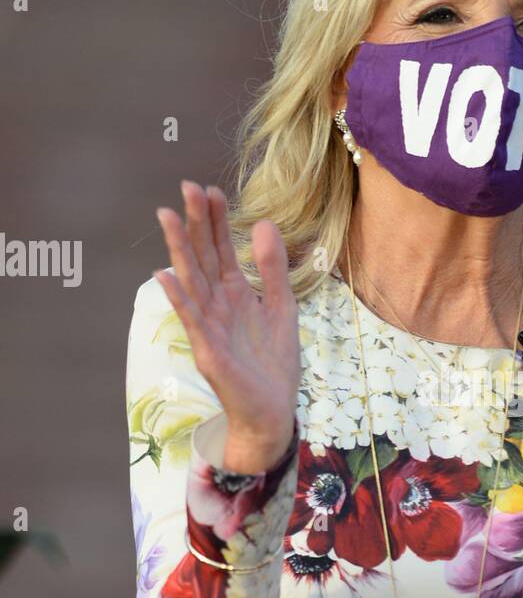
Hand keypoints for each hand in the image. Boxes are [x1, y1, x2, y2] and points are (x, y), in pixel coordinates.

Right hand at [154, 181, 300, 472]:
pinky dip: (178, 297)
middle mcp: (217, 304)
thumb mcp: (282, 307)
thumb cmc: (273, 364)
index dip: (216, 221)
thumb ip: (273, 268)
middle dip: (196, 223)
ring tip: (166, 215)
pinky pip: (190, 318)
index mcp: (235, 294)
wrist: (272, 411)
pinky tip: (165, 274)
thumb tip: (264, 222)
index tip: (212, 189)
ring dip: (178, 248)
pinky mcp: (207, 349)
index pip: (221, 249)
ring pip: (192, 279)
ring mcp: (209, 325)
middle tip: (188, 186)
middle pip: (203, 256)